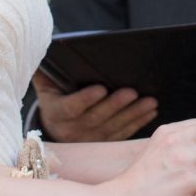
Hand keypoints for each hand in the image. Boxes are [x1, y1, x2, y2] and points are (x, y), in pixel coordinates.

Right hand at [32, 70, 157, 142]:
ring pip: (113, 127)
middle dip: (116, 105)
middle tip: (132, 92)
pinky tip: (150, 112)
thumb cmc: (55, 96)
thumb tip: (52, 50)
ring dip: (133, 114)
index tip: (101, 88)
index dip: (85, 99)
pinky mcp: (103, 144)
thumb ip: (46, 70)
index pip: (70, 108)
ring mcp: (89, 140)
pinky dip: (138, 123)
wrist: (55, 127)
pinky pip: (122, 135)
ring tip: (150, 102)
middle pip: (96, 118)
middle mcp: (71, 130)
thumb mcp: (46, 85)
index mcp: (55, 113)